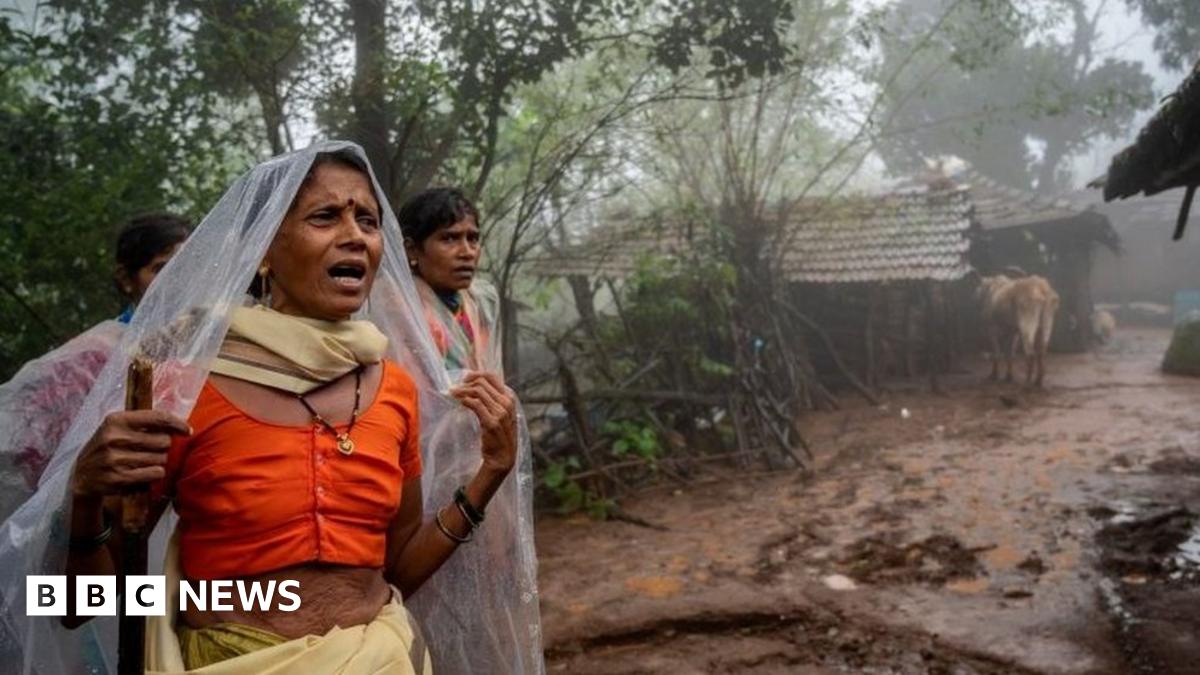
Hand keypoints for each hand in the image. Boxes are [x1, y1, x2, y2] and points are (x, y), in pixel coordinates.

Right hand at [71, 410, 189, 498]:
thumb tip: (181, 426)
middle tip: (151, 450)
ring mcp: (115, 459)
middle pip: (163, 441)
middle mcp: (114, 438)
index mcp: (116, 420)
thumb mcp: (117, 428)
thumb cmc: (108, 447)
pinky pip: (155, 473)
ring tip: (143, 462)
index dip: (177, 423)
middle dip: (163, 447)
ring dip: (158, 461)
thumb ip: (145, 423)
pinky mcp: (118, 478)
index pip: (157, 417)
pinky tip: (143, 472)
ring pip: (161, 459)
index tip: (187, 430)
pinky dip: (154, 473)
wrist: (81, 475)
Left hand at [450, 371, 516, 476]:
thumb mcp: (501, 414)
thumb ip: (492, 401)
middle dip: (465, 383)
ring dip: (461, 391)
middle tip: (453, 389)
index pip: (492, 376)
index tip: (463, 379)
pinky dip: (464, 400)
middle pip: (482, 382)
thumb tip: (474, 387)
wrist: (502, 458)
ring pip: (477, 391)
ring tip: (452, 394)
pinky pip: (475, 404)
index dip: (475, 374)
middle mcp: (507, 403)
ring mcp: (500, 413)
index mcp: (510, 398)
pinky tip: (458, 402)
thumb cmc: (499, 436)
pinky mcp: (491, 423)